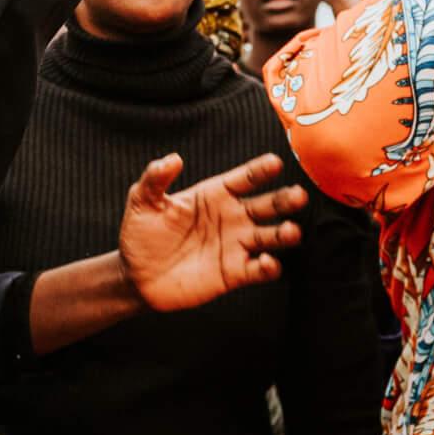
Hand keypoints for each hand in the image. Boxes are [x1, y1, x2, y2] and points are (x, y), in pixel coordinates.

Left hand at [120, 152, 305, 312]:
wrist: (135, 276)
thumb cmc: (140, 234)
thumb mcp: (142, 201)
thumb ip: (155, 178)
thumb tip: (173, 158)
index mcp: (214, 195)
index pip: (244, 178)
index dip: (260, 170)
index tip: (275, 162)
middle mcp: (232, 217)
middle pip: (267, 205)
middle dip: (284, 200)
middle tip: (298, 195)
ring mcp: (236, 245)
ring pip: (270, 236)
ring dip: (284, 233)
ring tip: (291, 231)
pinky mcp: (234, 273)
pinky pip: (259, 270)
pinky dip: (269, 267)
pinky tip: (268, 262)